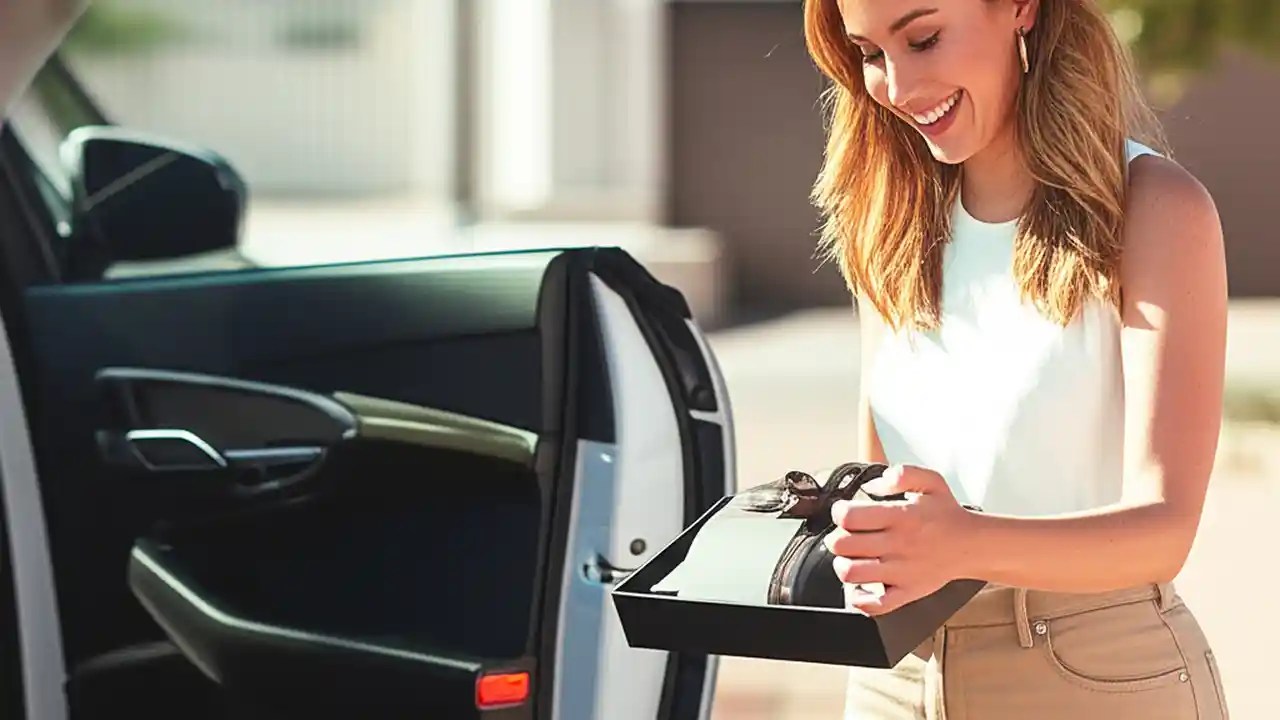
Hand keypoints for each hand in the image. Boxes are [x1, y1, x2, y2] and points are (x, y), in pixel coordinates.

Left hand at [822, 464, 974, 614]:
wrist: (972, 545)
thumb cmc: (946, 514)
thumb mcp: (930, 482)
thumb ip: (903, 473)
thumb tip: (873, 484)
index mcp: (901, 517)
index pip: (850, 516)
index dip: (839, 512)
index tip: (843, 512)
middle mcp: (899, 545)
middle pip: (844, 545)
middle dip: (836, 538)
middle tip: (843, 535)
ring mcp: (902, 572)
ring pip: (852, 574)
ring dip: (842, 565)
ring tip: (848, 558)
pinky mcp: (907, 592)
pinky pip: (876, 605)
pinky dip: (860, 599)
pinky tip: (860, 587)